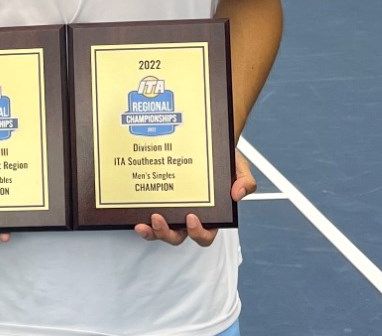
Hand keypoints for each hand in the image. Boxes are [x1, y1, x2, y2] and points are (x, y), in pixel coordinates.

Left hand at [134, 150, 256, 247]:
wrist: (206, 145)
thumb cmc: (223, 161)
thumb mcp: (239, 167)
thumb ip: (245, 181)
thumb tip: (237, 194)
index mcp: (209, 215)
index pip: (205, 234)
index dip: (198, 232)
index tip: (191, 218)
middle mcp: (188, 217)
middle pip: (178, 236)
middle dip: (167, 233)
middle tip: (159, 219)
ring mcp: (171, 211)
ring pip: (160, 231)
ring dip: (151, 231)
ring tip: (144, 222)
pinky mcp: (158, 201)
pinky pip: (148, 216)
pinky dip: (142, 219)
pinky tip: (136, 214)